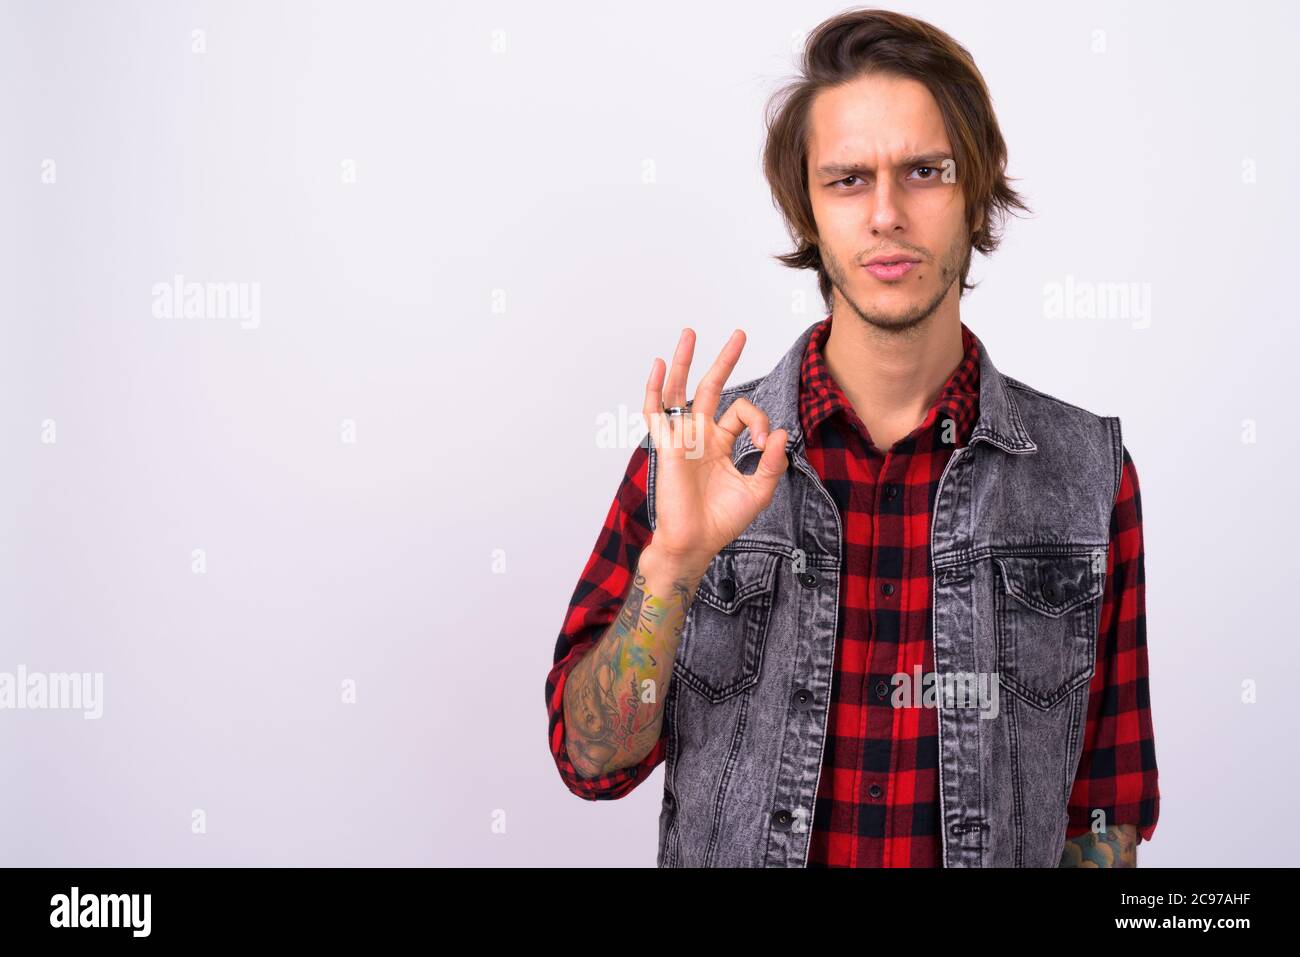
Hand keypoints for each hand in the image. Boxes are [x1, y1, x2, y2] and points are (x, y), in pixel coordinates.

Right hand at [642, 328, 789, 574]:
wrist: (696, 542)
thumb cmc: (723, 521)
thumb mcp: (759, 490)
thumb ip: (771, 461)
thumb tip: (783, 431)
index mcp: (720, 444)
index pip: (741, 413)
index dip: (760, 420)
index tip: (766, 440)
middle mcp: (699, 436)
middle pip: (710, 388)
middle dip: (724, 360)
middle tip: (739, 333)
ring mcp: (681, 438)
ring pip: (680, 391)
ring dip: (686, 361)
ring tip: (690, 332)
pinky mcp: (666, 445)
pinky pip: (655, 412)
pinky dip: (655, 388)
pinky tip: (660, 365)